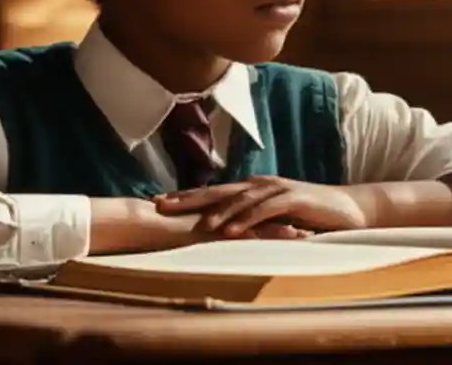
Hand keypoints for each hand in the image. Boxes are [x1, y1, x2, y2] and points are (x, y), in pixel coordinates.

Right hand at [89, 196, 309, 253]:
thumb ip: (201, 230)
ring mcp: (218, 217)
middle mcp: (222, 210)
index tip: (298, 220)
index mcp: (218, 210)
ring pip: (257, 221)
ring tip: (308, 234)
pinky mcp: (213, 228)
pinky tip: (282, 241)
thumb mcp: (186, 229)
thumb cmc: (157, 227)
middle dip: (286, 217)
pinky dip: (264, 236)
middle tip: (313, 222)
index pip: (252, 210)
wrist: (138, 221)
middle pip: (261, 212)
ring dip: (282, 227)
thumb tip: (212, 237)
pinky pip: (243, 232)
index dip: (275, 215)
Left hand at [153, 176, 368, 236]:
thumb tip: (225, 236)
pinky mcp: (293, 199)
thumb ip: (253, 225)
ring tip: (195, 226)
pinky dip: (247, 220)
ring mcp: (277, 190)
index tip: (159, 204)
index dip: (186, 198)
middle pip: (218, 191)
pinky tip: (231, 231)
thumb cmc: (311, 217)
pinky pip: (266, 211)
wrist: (350, 209)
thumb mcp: (275, 222)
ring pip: (240, 200)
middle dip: (188, 199)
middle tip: (160, 205)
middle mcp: (260, 185)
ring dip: (217, 213)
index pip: (214, 193)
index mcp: (253, 189)